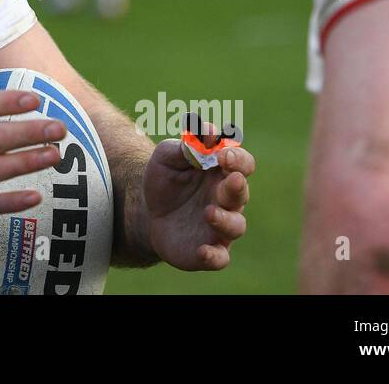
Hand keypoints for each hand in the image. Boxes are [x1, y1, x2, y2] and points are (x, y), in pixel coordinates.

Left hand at [142, 122, 254, 270]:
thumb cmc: (165, 179)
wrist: (145, 211)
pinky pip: (220, 258)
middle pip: (241, 193)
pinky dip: (215, 256)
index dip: (237, 158)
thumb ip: (187, 145)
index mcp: (221, 173)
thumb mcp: (168, 156)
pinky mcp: (208, 250)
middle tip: (229, 178)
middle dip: (237, 186)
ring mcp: (219, 227)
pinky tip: (203, 251)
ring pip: (235, 226)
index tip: (223, 154)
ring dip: (226, 219)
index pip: (242, 164)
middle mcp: (227, 200)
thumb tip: (206, 130)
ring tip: (208, 212)